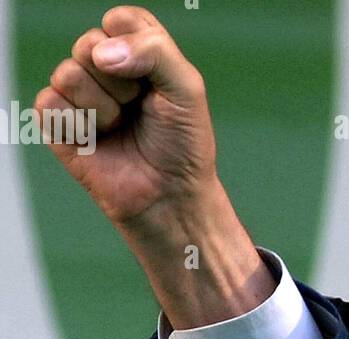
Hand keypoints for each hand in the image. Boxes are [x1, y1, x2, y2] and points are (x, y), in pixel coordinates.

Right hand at [35, 6, 215, 230]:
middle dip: (122, 83)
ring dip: (103, 108)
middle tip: (139, 110)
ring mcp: (78, 93)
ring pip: (69, 74)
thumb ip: (155, 50)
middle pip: (90, 43)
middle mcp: (103, 66)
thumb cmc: (183, 146)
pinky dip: (79, 126)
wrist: (171, 197)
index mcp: (135, 50)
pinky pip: (50, 103)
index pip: (120, 20)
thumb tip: (101, 53)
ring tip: (121, 128)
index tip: (156, 83)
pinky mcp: (57, 122)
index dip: (137, 49)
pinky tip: (98, 142)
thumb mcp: (187, 90)